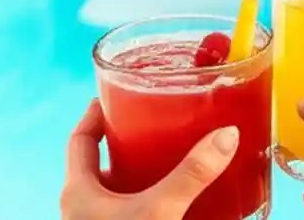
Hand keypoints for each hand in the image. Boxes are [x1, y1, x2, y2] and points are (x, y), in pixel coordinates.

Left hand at [61, 98, 239, 219]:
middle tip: (157, 125)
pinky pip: (134, 216)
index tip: (111, 96)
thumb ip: (191, 174)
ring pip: (119, 194)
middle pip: (102, 166)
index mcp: (78, 192)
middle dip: (128, 145)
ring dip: (144, 177)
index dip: (95, 115)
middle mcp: (83, 211)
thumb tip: (225, 135)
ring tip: (174, 160)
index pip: (79, 140)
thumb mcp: (158, 212)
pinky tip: (181, 204)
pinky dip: (155, 205)